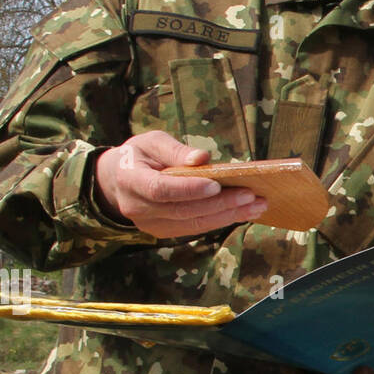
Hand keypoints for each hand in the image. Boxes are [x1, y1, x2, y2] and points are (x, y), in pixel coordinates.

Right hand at [93, 130, 266, 238]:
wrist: (116, 181)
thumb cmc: (139, 155)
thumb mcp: (151, 142)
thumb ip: (175, 150)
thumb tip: (203, 158)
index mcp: (130, 180)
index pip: (161, 190)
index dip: (188, 190)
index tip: (216, 185)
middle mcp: (137, 207)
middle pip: (183, 210)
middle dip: (220, 204)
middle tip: (251, 195)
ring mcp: (150, 224)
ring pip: (192, 223)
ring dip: (228, 216)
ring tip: (257, 206)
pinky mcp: (163, 231)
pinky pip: (194, 228)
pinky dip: (221, 220)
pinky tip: (244, 212)